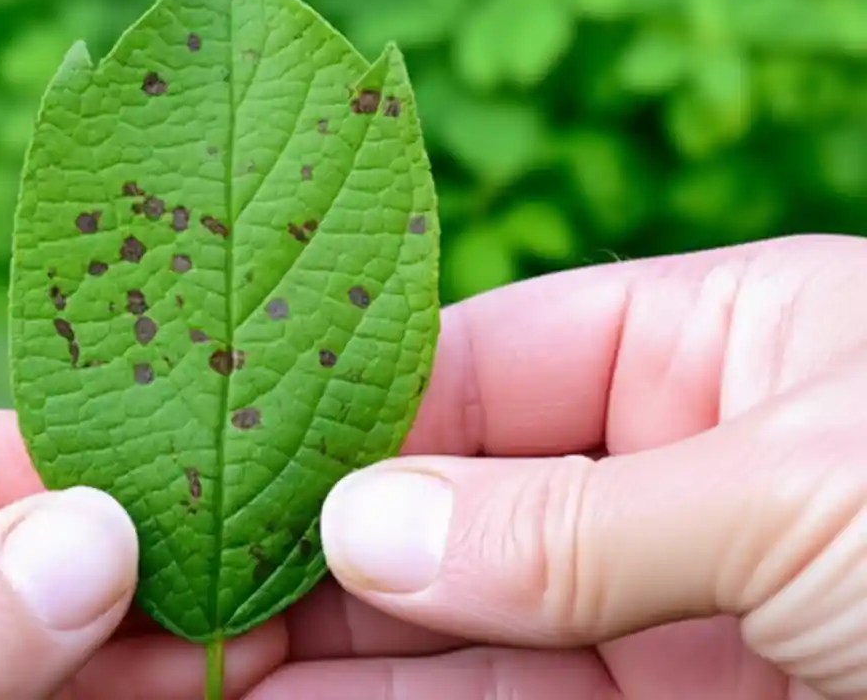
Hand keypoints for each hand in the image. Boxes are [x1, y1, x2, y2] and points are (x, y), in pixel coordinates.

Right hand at [252, 234, 866, 697]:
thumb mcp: (795, 492)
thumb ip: (573, 522)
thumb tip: (363, 528)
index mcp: (724, 342)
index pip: (495, 357)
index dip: (363, 406)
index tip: (241, 454)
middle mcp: (686, 465)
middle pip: (462, 495)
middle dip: (331, 538)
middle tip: (197, 569)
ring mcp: (685, 597)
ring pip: (475, 617)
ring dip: (340, 638)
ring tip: (215, 649)